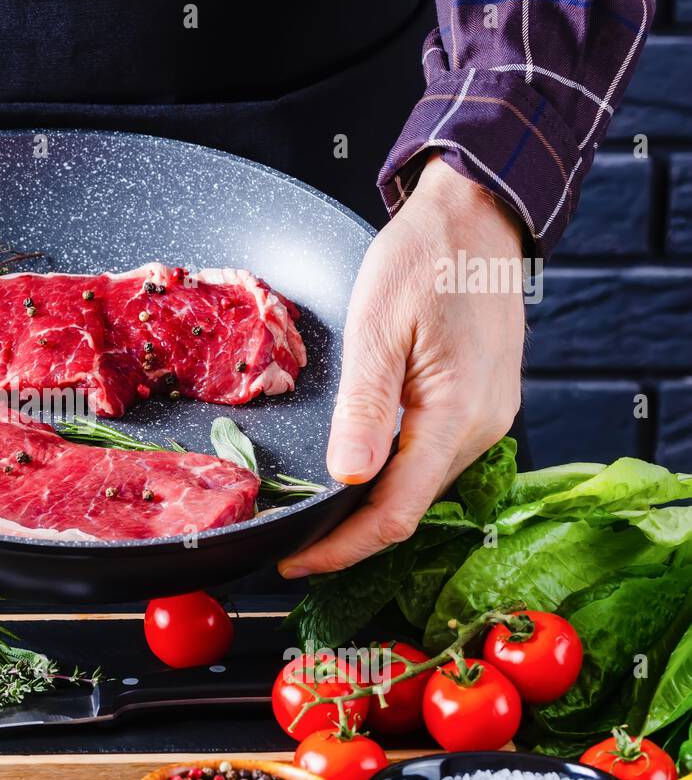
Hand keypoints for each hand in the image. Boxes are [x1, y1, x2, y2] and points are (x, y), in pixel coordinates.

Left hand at [279, 155, 525, 577]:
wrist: (477, 218)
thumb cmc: (425, 259)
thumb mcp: (378, 327)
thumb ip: (365, 407)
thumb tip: (348, 477)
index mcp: (456, 414)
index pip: (396, 514)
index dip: (341, 548)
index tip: (293, 561)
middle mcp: (481, 429)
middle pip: (408, 509)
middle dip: (348, 534)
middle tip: (292, 541)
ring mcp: (487, 419)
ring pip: (419, 486)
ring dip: (368, 507)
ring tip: (315, 514)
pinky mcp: (481, 407)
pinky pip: (430, 458)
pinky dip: (390, 475)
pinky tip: (356, 472)